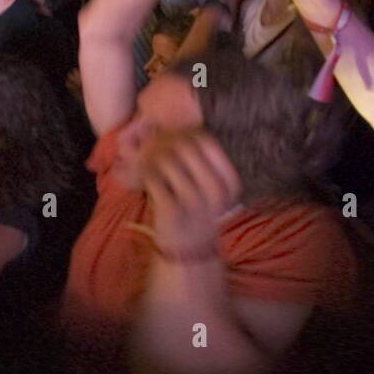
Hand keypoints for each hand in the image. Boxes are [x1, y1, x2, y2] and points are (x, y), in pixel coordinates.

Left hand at [138, 129, 239, 260]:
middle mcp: (216, 191)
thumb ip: (197, 159)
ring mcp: (195, 202)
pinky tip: (147, 180)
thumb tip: (168, 124)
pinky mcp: (172, 211)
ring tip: (150, 166)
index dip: (184, 134)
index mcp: (228, 182)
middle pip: (184, 146)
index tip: (173, 141)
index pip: (206, 141)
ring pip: (166, 159)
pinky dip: (145, 174)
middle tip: (154, 151)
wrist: (190, 249)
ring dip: (152, 159)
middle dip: (164, 143)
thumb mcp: (209, 186)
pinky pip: (152, 177)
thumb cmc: (197, 208)